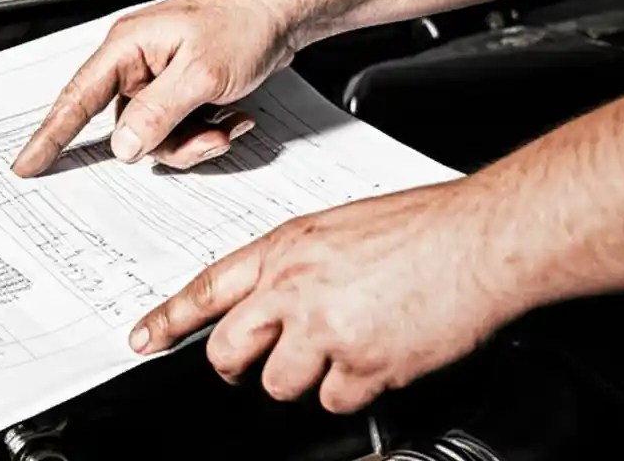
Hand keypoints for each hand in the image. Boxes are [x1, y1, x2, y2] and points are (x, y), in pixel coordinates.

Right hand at [11, 0, 300, 176]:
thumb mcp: (201, 74)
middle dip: (168, 143)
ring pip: (156, 135)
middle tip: (205, 137)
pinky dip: (206, 132)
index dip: (49, 135)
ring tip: (226, 123)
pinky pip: (178, 128)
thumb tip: (124, 145)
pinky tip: (231, 116)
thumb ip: (158, 113)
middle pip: (126, 128)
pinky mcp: (180, 89)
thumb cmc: (244, 21)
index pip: (76, 98)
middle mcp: (137, 62)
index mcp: (127, 47)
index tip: (28, 164)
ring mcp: (159, 78)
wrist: (283, 11)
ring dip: (194, 140)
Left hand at [128, 179, 529, 412]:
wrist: (480, 239)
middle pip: (229, 350)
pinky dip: (353, 388)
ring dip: (306, 376)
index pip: (208, 288)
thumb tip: (276, 296)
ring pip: (280, 382)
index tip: (143, 338)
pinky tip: (378, 358)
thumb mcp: (336, 226)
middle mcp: (293, 288)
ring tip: (343, 348)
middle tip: (252, 367)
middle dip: (235, 367)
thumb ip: (296, 262)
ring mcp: (325, 329)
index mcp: (284, 248)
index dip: (169, 318)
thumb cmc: (422, 225)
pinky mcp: (362, 365)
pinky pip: (335, 398)